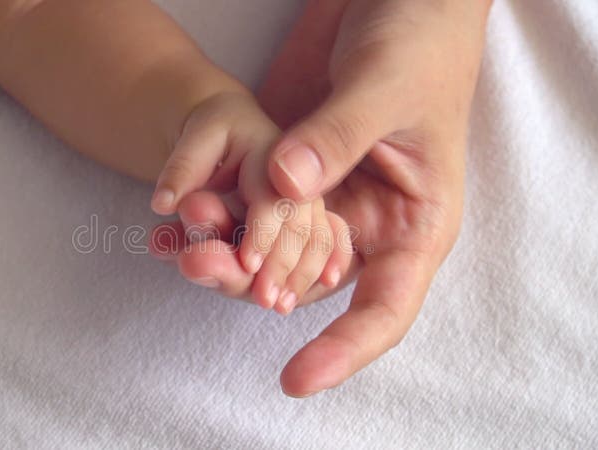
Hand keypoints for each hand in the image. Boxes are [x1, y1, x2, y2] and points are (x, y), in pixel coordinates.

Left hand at [151, 0, 490, 396]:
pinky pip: (248, 210)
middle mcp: (365, 222)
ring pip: (270, 253)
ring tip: (176, 246)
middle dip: (254, 287)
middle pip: (309, 285)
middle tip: (200, 266)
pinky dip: (216, 218)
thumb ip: (340, 135)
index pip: (386, 308)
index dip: (345, 349)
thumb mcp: (388, 85)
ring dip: (225, 255)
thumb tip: (282, 182)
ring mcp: (323, 197)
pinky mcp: (288, 170)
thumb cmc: (422, 38)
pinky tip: (175, 220)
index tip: (295, 376)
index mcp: (415, 222)